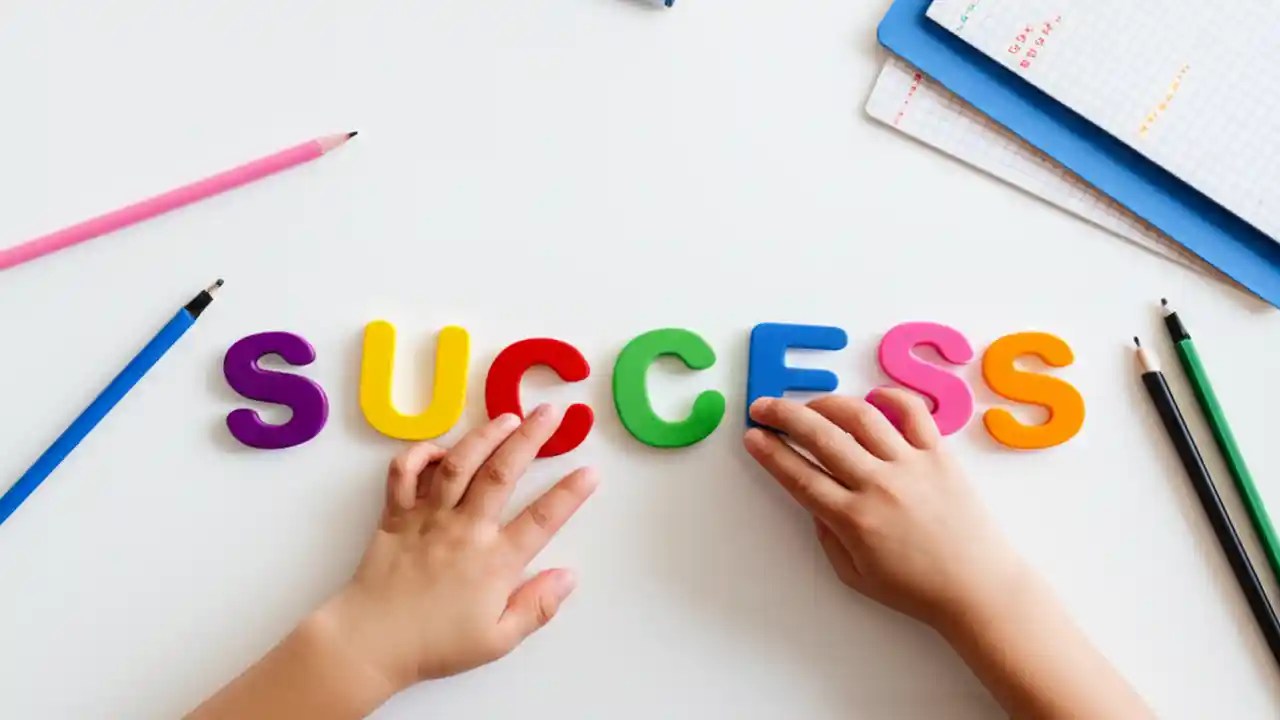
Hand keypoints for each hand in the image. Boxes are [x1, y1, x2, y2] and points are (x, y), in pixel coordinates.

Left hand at [309, 406, 598, 693]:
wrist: (371, 643)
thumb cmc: (435, 645)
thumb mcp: (497, 640)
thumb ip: (536, 607)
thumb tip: (569, 576)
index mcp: (494, 562)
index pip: (542, 519)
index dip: (570, 494)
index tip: (590, 471)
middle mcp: (464, 530)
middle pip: (502, 473)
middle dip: (531, 438)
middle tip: (550, 413)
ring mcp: (428, 518)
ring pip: (459, 464)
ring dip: (485, 435)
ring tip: (507, 417)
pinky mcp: (397, 515)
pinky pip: (404, 472)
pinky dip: (420, 453)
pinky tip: (442, 448)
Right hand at [743, 389, 1026, 630]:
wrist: (978, 587)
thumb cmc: (917, 589)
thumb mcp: (854, 574)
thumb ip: (828, 535)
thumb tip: (815, 497)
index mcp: (854, 520)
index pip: (798, 474)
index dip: (770, 451)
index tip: (752, 435)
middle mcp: (879, 485)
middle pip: (820, 436)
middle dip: (784, 416)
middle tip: (765, 407)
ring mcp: (911, 465)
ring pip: (861, 416)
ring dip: (827, 403)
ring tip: (811, 405)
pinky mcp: (940, 455)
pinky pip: (912, 413)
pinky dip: (889, 397)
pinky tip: (871, 398)